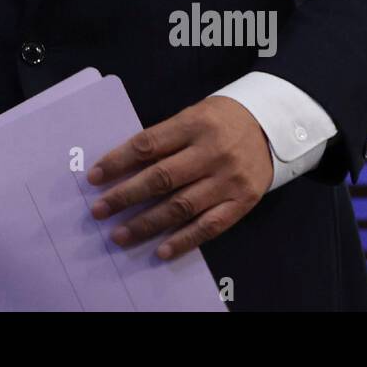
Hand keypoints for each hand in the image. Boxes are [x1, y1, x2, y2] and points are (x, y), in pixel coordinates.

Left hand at [86, 95, 272, 259]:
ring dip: (146, 223)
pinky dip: (183, 240)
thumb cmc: (221, 119)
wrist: (272, 126)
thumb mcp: (192, 115)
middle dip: (125, 196)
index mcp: (194, 124)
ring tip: (120, 235)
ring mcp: (228, 180)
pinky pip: (209, 226)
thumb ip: (164, 139)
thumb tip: (123, 166)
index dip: (117, 161)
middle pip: (161, 178)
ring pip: (181, 206)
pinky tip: (160, 250)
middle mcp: (211, 152)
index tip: (93, 177)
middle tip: (99, 210)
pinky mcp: (243, 202)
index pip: (147, 145)